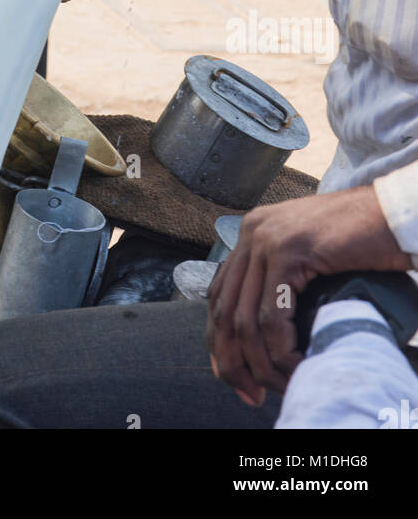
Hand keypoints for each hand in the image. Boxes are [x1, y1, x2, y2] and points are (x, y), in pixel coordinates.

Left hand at [206, 185, 410, 406]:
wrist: (388, 214)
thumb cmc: (357, 240)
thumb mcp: (305, 257)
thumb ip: (278, 280)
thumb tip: (263, 334)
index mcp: (250, 233)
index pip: (218, 295)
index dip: (220, 341)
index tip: (234, 376)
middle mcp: (250, 232)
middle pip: (223, 310)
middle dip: (232, 360)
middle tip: (252, 393)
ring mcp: (266, 239)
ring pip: (246, 319)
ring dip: (261, 363)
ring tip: (284, 384)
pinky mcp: (288, 251)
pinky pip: (272, 315)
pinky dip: (282, 349)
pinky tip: (298, 364)